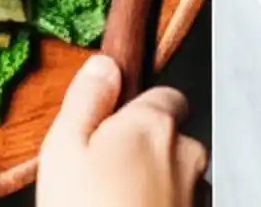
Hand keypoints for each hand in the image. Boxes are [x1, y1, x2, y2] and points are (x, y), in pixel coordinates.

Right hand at [37, 55, 206, 206]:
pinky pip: (182, 205)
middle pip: (173, 138)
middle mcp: (186, 154)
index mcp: (153, 125)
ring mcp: (197, 193)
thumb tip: (104, 66)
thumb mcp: (63, 149)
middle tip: (104, 175)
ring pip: (179, 176)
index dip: (137, 110)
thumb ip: (86, 99)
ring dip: (157, 185)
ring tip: (115, 204)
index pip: (164, 95)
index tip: (112, 127)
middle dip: (147, 151)